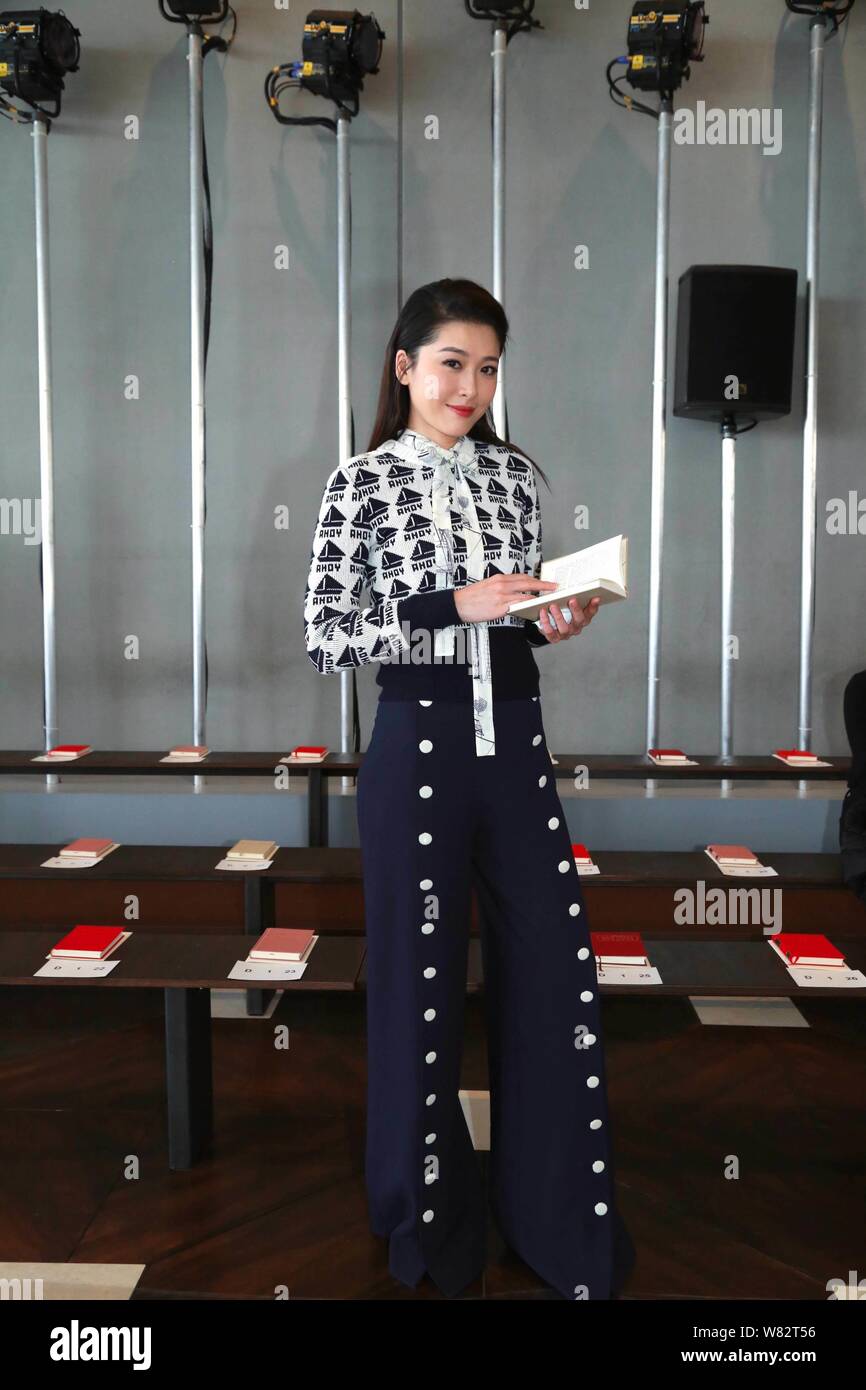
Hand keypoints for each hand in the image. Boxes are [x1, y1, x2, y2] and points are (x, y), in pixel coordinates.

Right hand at [453, 573, 599, 641]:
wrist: (457, 605)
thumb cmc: (471, 598)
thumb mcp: (487, 586)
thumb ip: (501, 587)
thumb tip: (514, 591)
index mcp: (499, 578)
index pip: (521, 577)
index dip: (535, 579)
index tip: (545, 581)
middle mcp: (502, 584)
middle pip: (527, 582)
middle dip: (543, 584)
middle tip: (556, 586)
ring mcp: (501, 595)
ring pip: (526, 594)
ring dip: (540, 596)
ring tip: (550, 599)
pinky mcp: (499, 607)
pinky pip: (518, 606)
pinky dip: (529, 607)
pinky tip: (536, 609)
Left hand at [535, 594, 599, 641]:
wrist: (547, 625)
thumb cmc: (560, 612)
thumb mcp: (568, 604)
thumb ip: (573, 597)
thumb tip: (575, 587)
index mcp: (582, 618)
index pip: (590, 613)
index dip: (594, 606)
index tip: (595, 598)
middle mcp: (576, 627)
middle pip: (580, 620)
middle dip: (576, 609)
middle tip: (572, 600)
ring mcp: (565, 634)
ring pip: (565, 628)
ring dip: (558, 616)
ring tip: (553, 605)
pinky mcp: (554, 638)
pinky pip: (550, 632)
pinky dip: (546, 622)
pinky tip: (543, 612)